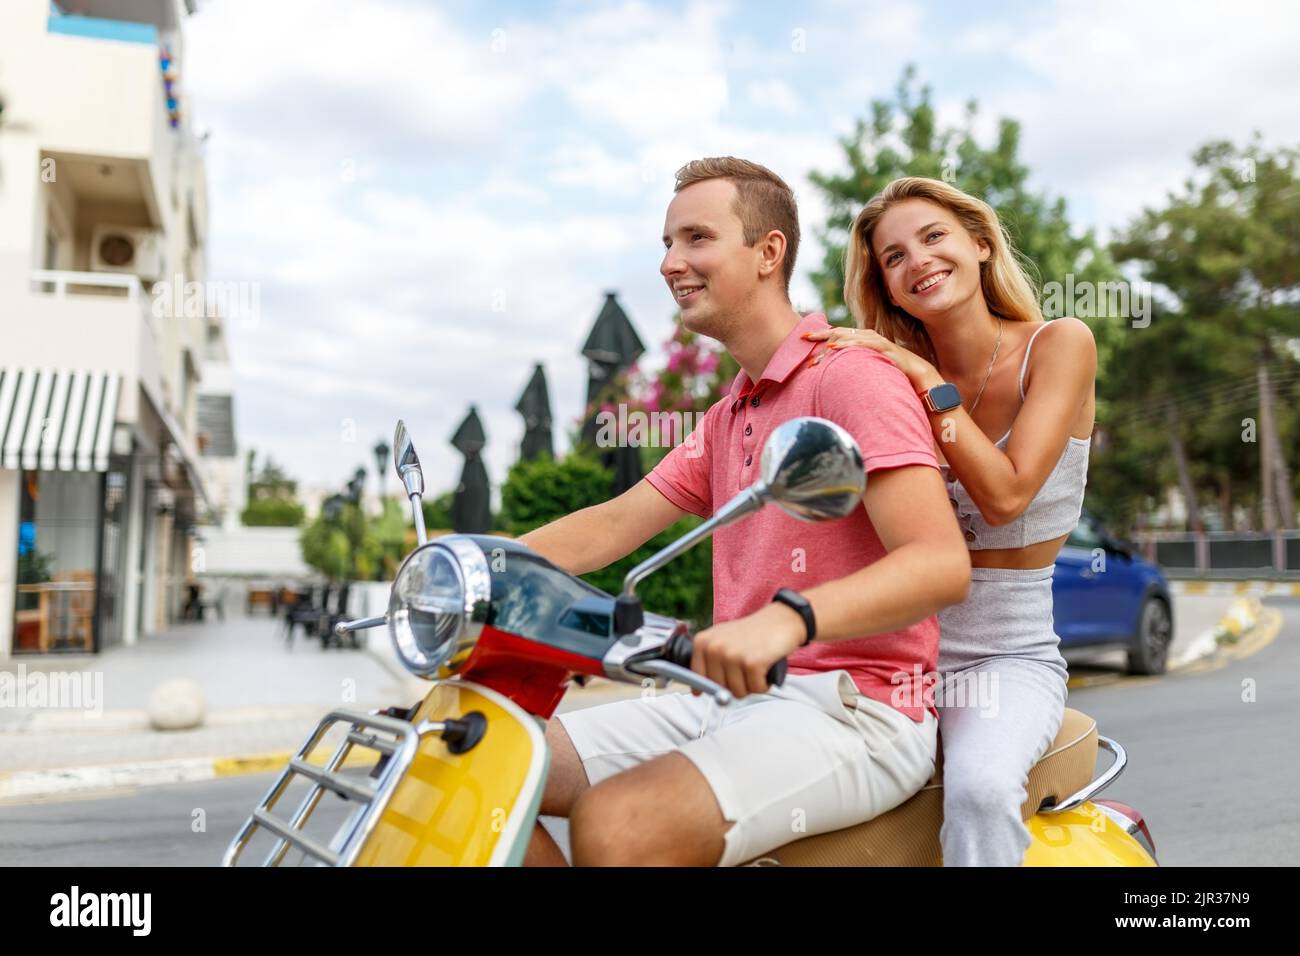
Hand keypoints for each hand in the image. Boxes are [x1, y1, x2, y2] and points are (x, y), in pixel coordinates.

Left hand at [689, 603, 804, 699]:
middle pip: (719, 689)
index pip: (697, 678)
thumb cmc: (752, 634)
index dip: (712, 685)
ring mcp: (732, 655)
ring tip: (757, 666)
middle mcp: (714, 648)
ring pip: (738, 692)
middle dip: (736, 684)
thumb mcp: (722, 640)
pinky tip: (766, 668)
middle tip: (746, 666)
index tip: (725, 679)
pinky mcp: (752, 663)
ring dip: (751, 685)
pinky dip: (764, 684)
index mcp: (702, 642)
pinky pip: (756, 689)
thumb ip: (707, 662)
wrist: (780, 619)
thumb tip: (696, 692)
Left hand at [802, 327, 939, 390]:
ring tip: (817, 347)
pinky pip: (861, 344)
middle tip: (804, 337)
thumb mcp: (866, 364)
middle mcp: (866, 335)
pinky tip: (834, 348)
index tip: (803, 337)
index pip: (837, 333)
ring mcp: (874, 340)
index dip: (820, 334)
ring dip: (831, 342)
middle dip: (820, 334)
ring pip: (848, 337)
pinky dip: (846, 345)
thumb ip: (852, 362)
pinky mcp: (881, 346)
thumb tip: (834, 369)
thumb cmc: (888, 368)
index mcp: (861, 338)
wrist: (913, 371)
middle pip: (839, 332)